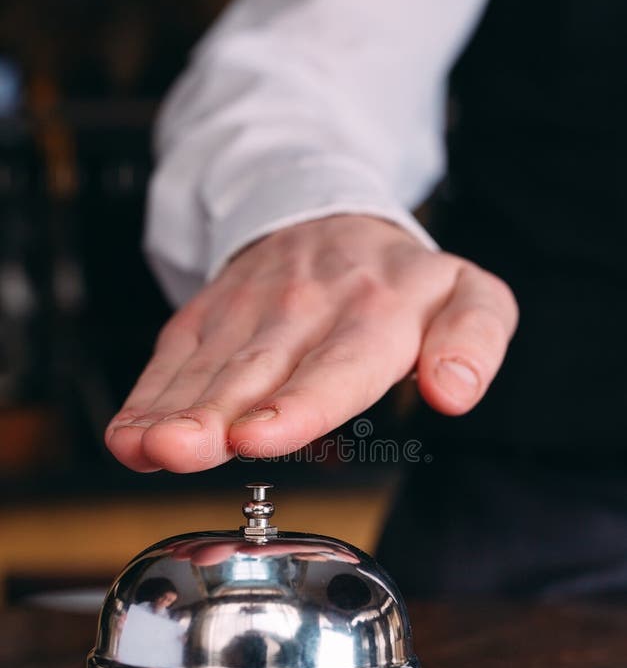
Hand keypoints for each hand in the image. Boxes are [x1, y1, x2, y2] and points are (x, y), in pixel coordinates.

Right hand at [105, 215, 517, 472]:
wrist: (331, 217)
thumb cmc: (403, 282)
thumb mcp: (469, 296)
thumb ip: (475, 340)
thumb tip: (455, 391)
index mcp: (377, 313)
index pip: (337, 368)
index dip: (296, 406)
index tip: (258, 436)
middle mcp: (306, 310)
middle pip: (257, 372)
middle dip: (215, 415)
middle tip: (181, 449)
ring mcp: (250, 311)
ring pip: (208, 368)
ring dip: (172, 411)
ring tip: (145, 447)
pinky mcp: (210, 316)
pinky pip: (176, 357)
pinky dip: (148, 397)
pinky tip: (128, 434)